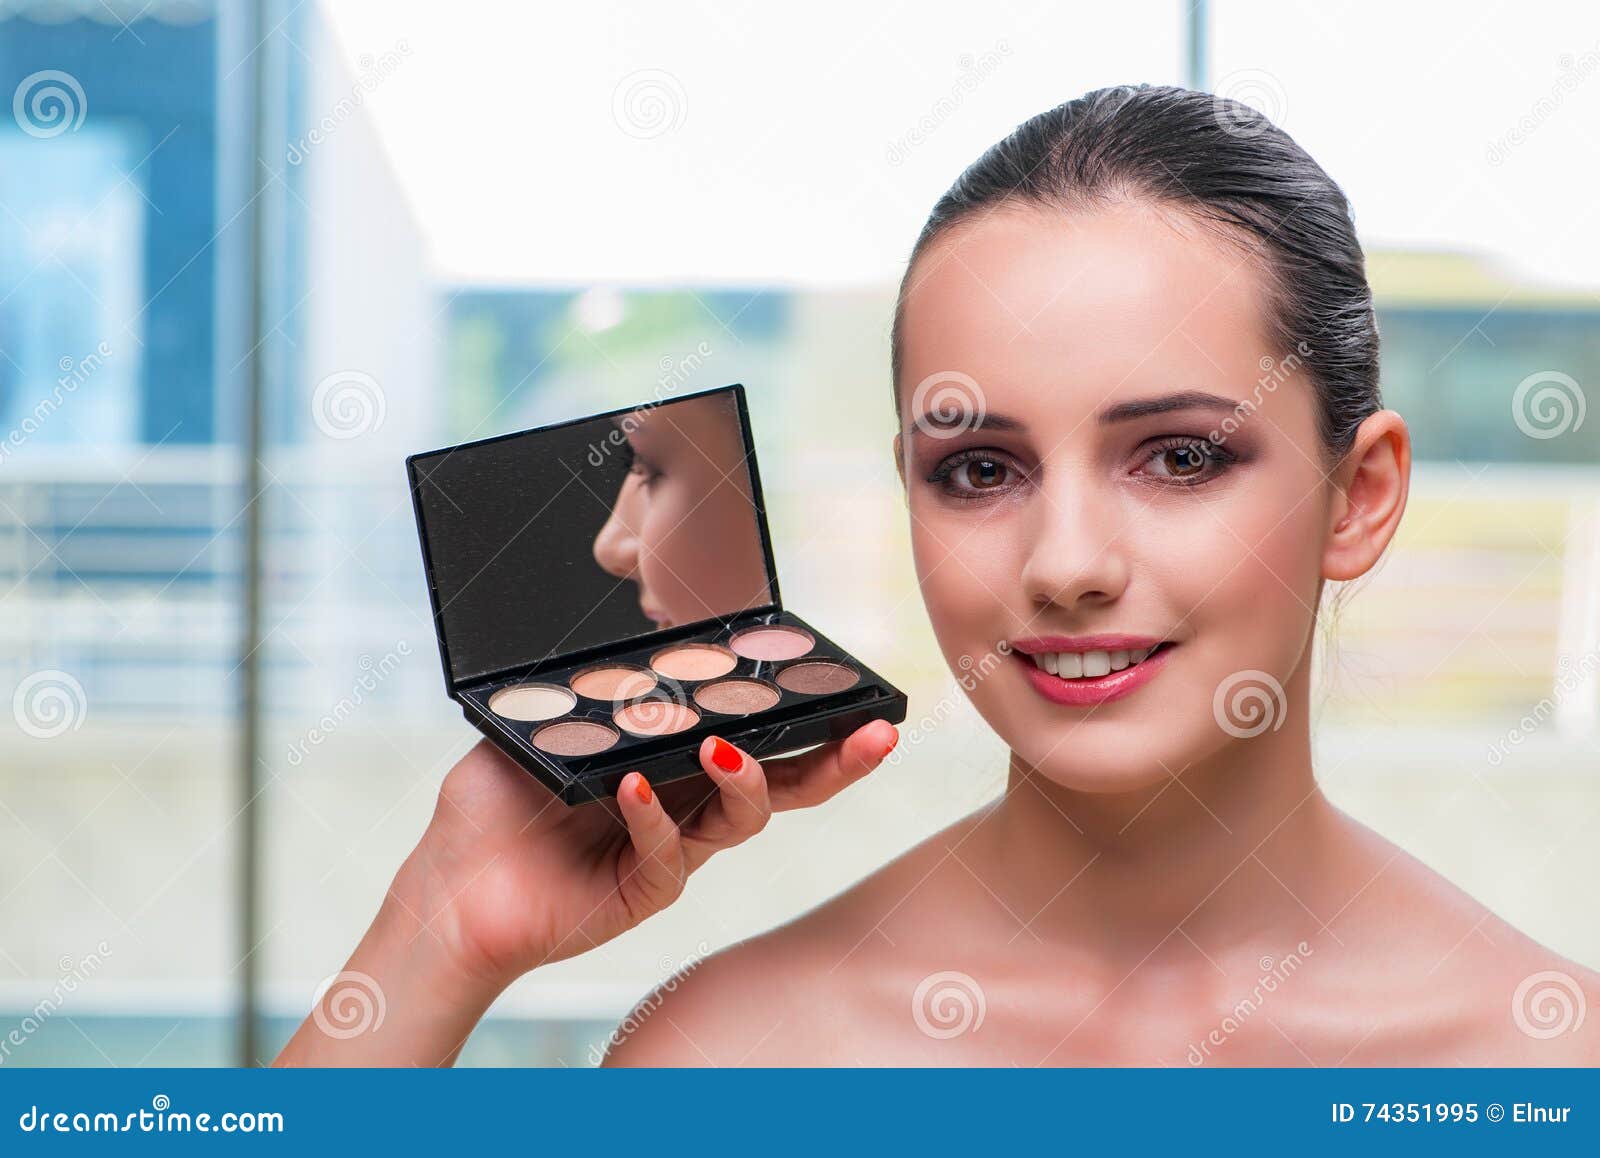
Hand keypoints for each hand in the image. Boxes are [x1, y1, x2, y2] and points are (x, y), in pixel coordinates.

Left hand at [273, 718, 896, 1065]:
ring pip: (740, 819)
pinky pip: (666, 855)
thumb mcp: (541, 727)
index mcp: (669, 760)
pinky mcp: (643, 889)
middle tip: (877, 732)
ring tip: (725, 750)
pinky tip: (633, 790)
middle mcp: (683, 803)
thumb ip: (592, 697)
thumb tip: (637, 660)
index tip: (854, 691)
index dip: (803, 717)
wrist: (447, 889)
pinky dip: (654, 819)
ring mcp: (670, 848)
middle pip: (780, 781)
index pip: (751, 735)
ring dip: (746, 782)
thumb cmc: (491, 808)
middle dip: (836, 759)